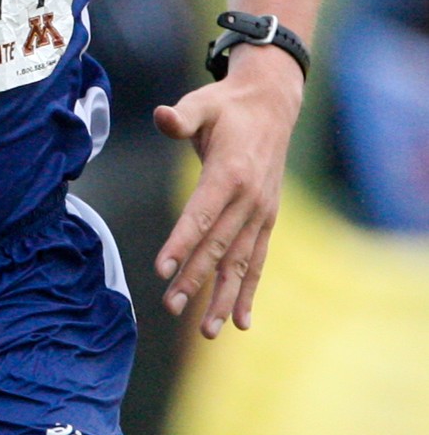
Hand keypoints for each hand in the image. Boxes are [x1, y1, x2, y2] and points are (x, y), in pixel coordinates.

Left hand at [152, 48, 302, 336]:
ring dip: (223, 296)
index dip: (181, 242)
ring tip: (207, 331)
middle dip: (194, 279)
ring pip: (240, 262)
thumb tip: (162, 116)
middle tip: (171, 306)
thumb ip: (182, 116)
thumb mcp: (203, 102)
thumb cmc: (227, 107)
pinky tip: (241, 323)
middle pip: (218, 245)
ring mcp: (261, 213)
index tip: (162, 270)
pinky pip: (257, 261)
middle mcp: (249, 199)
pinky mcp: (266, 220)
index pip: (201, 214)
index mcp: (230, 172)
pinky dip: (249, 292)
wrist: (272, 106)